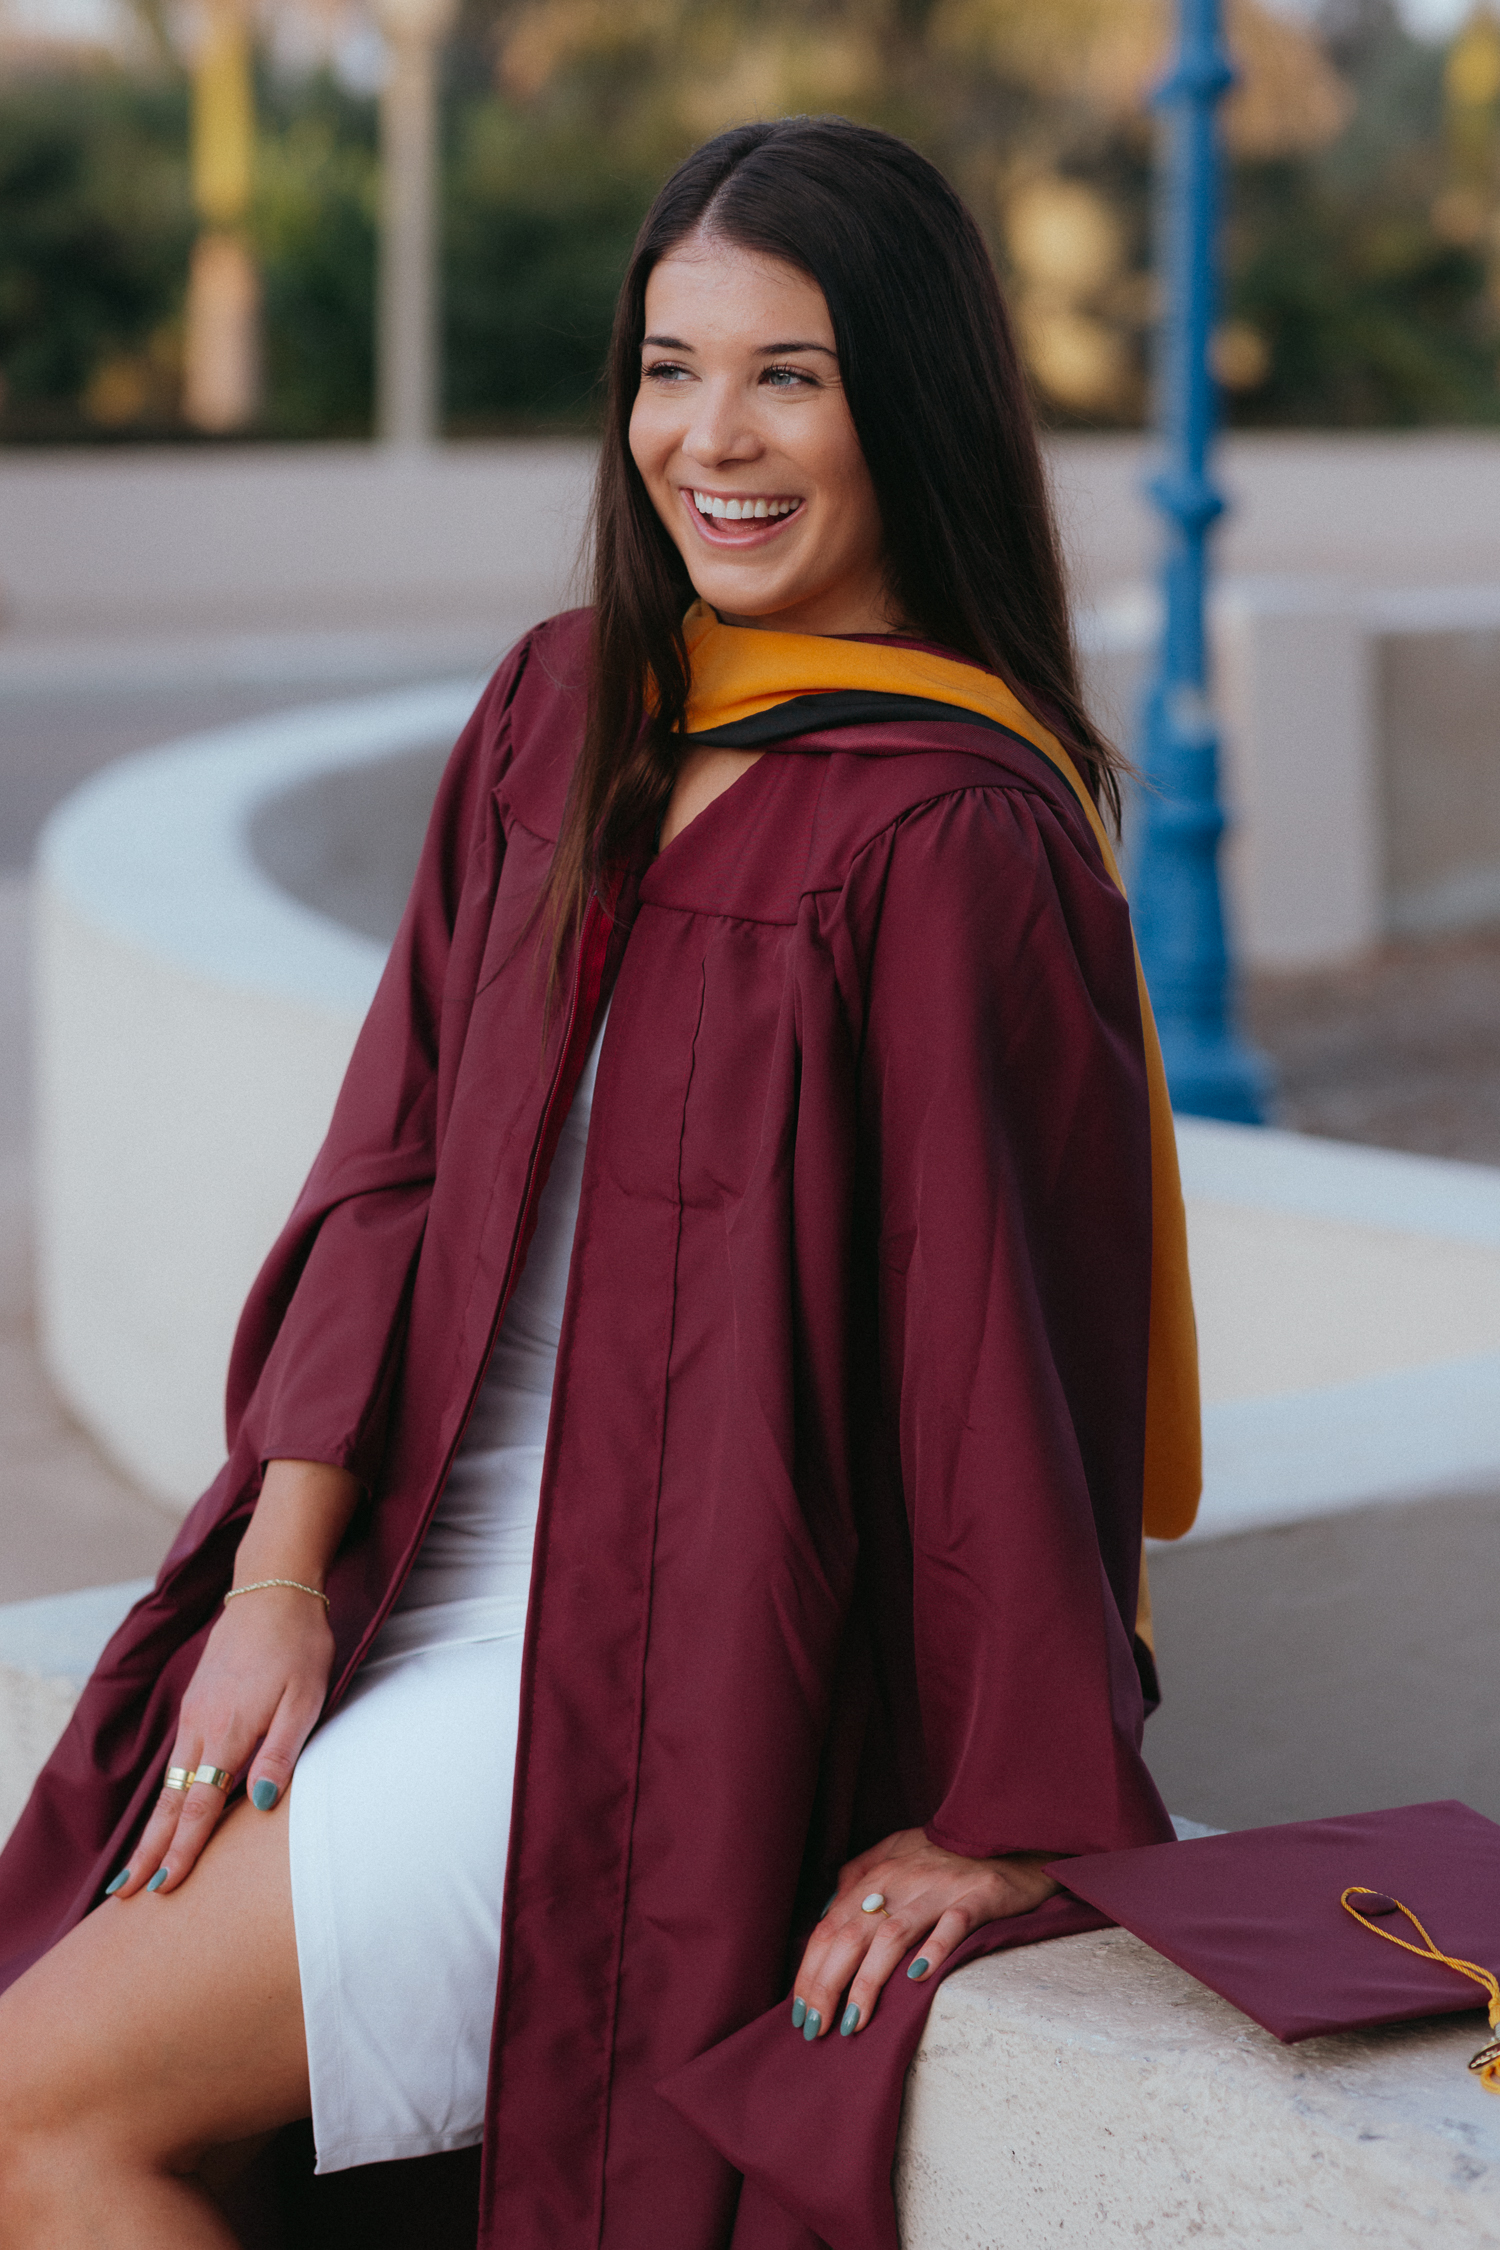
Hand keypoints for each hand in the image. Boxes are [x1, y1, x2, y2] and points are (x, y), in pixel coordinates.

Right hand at [105, 1583, 333, 1900]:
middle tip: (124, 1895)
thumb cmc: (299, 1646)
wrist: (273, 1591)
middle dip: (149, 1850)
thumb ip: (282, 1751)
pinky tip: (165, 1813)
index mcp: (228, 1730)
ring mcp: (194, 1715)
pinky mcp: (196, 1705)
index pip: (200, 1804)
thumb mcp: (305, 1697)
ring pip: (170, 1784)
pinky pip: (177, 1762)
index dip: (183, 1848)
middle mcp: (201, 1727)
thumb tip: (260, 1805)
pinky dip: (166, 1796)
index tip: (163, 1886)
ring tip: (135, 1867)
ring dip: (153, 1827)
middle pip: (172, 1802)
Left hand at [789, 1827, 1057, 2041]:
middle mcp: (900, 1881)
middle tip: (815, 2027)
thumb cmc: (943, 1849)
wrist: (999, 1830)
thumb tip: (826, 1913)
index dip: (810, 1969)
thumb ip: (858, 1876)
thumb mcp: (893, 1851)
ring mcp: (938, 1890)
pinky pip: (952, 1925)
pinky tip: (917, 1978)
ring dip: (867, 1982)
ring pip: (892, 1937)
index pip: (830, 1927)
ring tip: (852, 2022)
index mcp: (877, 1875)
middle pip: (851, 1935)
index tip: (799, 2009)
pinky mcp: (976, 1897)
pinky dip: (934, 1950)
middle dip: (826, 1984)